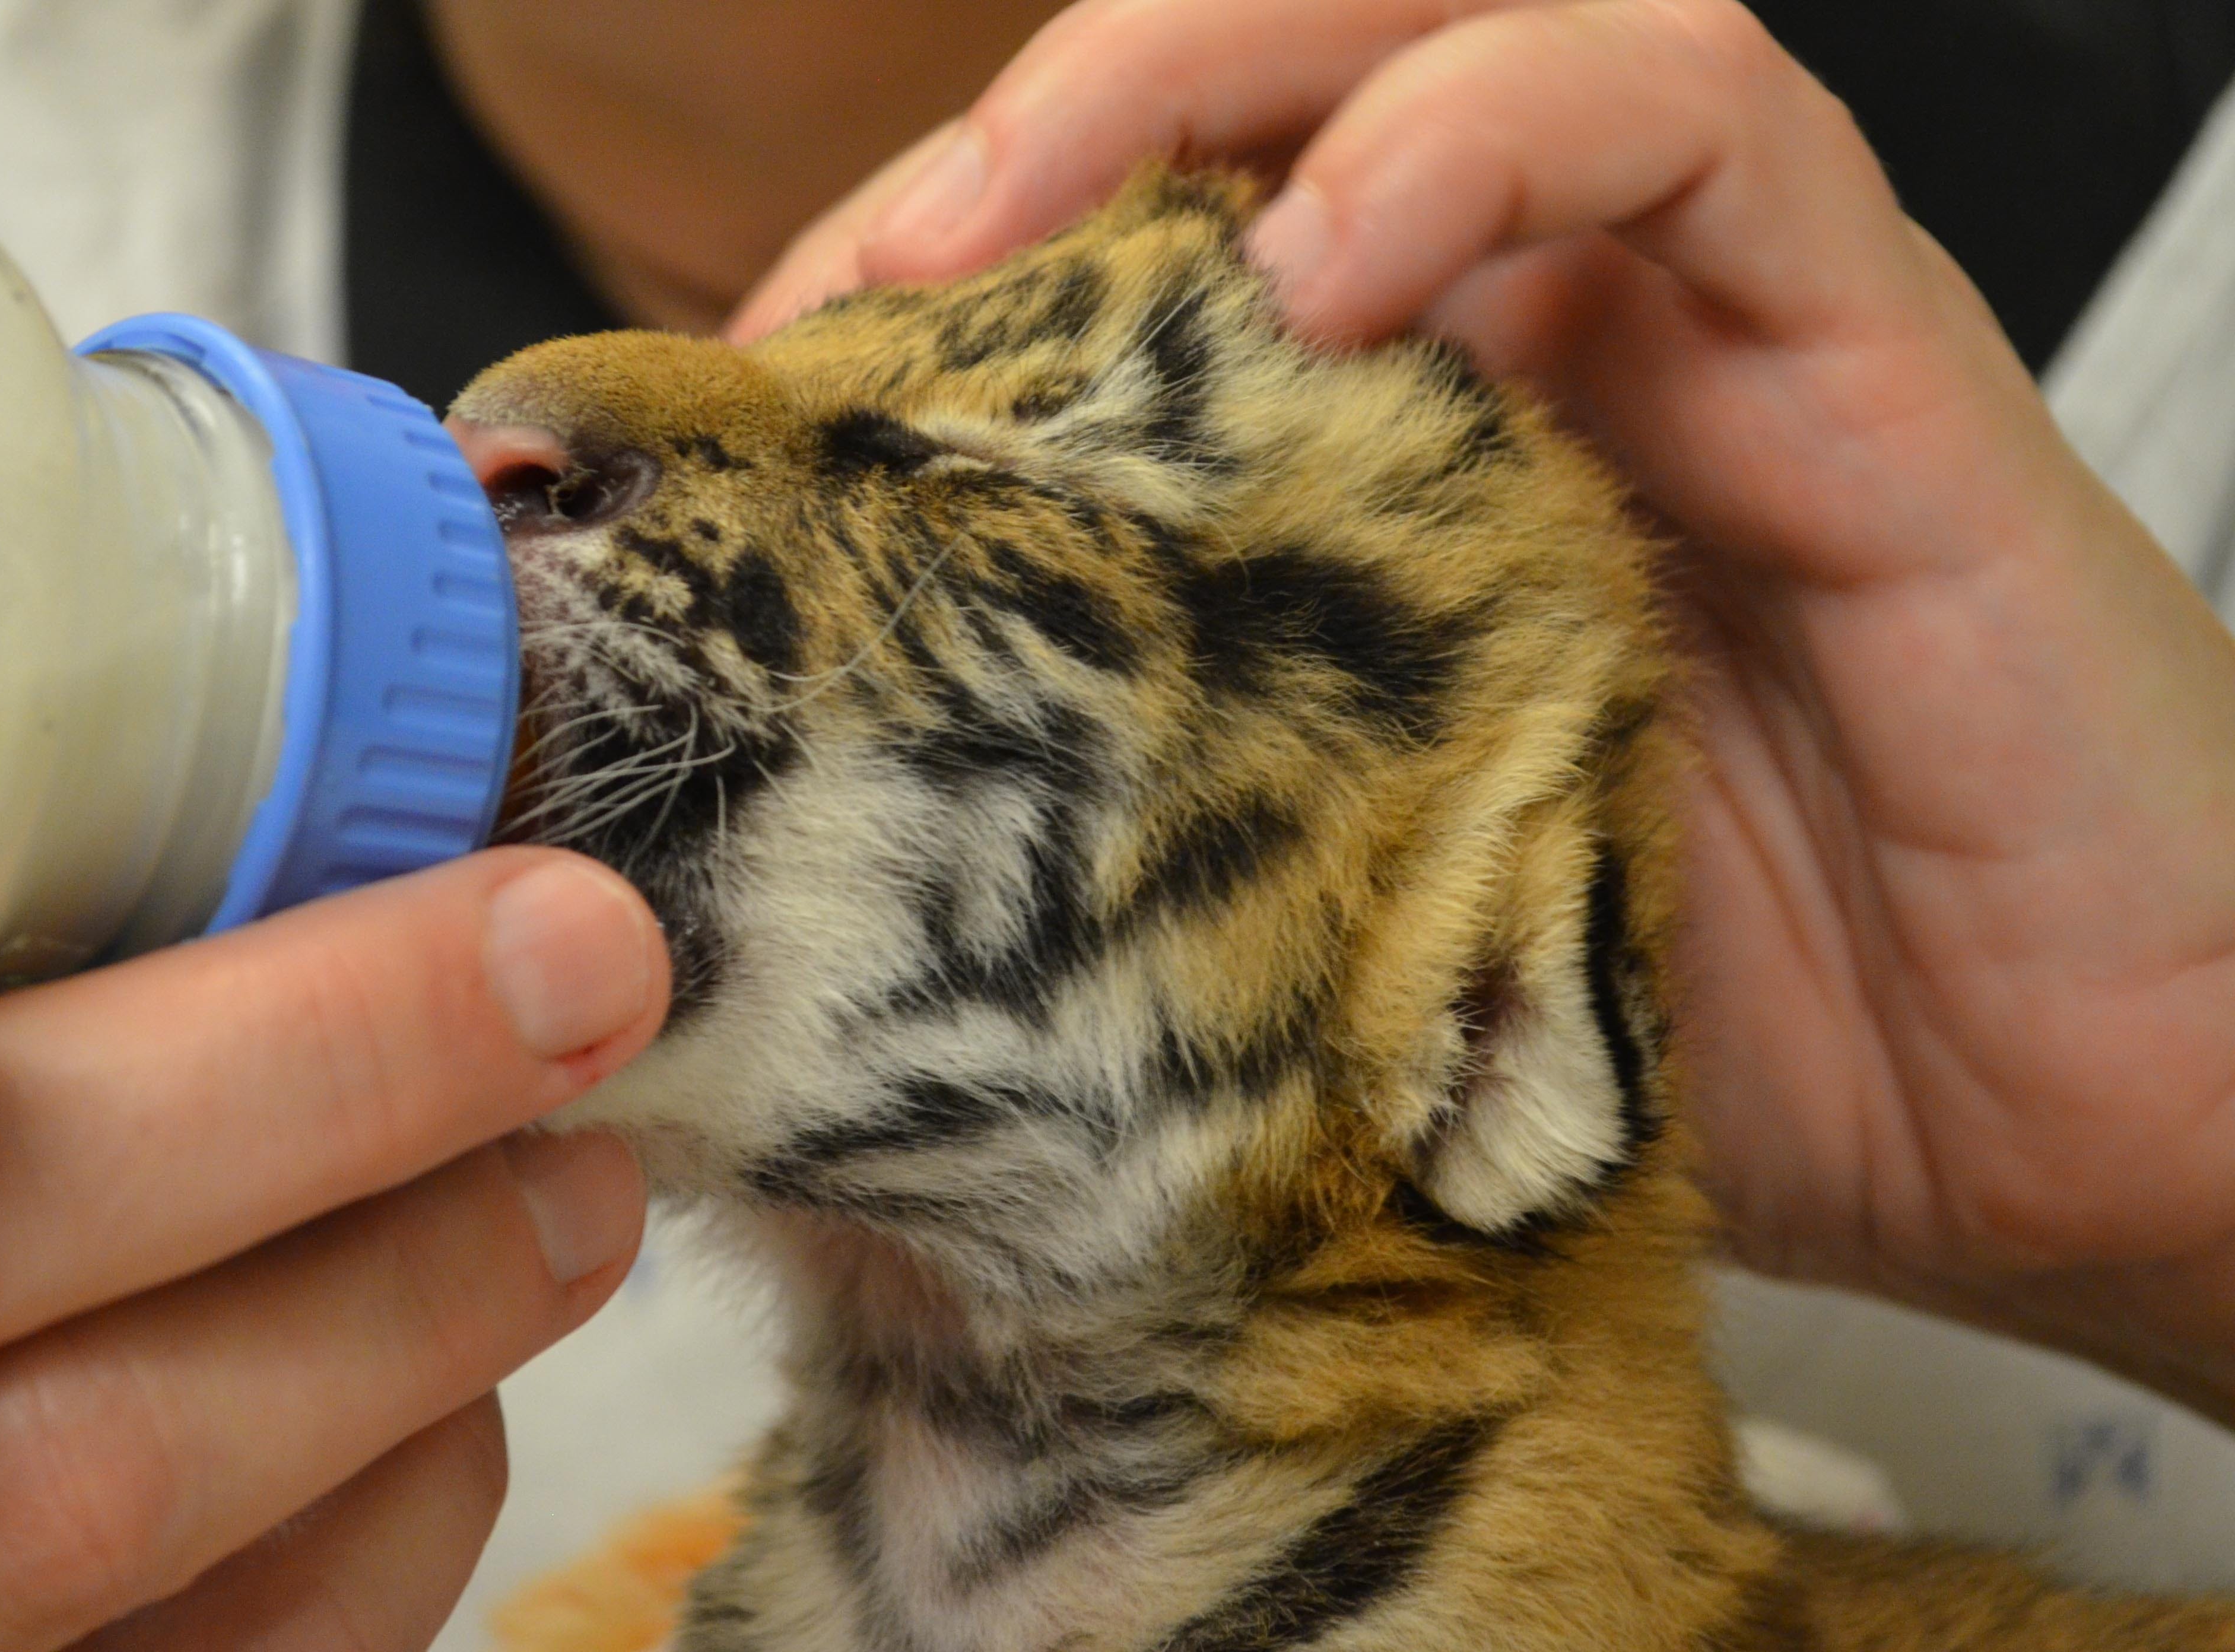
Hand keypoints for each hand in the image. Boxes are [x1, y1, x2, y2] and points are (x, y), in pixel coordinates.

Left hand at [739, 0, 2234, 1421]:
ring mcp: (1688, 322)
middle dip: (1010, 153)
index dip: (926, 305)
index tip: (770, 422)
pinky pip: (1686, 114)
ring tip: (1006, 228)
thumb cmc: (1709, 1048)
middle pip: (1233, 107)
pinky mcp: (1866, 338)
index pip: (1118, 274)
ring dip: (1186, 78)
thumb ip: (1133, 889)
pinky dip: (1484, 127)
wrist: (2079, 1142)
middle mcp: (1519, 352)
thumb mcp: (1329, 959)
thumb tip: (827, 978)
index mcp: (1372, 478)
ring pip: (1429, 24)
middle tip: (846, 305)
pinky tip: (1323, 248)